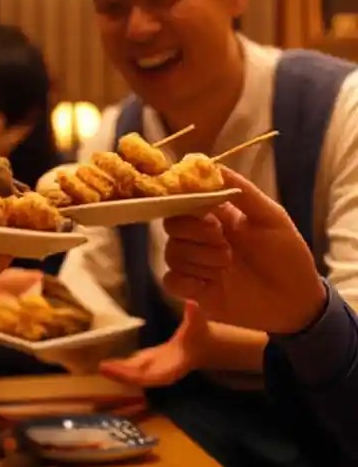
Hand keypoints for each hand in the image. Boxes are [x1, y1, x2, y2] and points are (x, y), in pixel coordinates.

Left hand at [99, 300, 209, 386]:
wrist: (206, 345)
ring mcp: (155, 368)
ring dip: (119, 372)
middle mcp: (164, 371)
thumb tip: (192, 302)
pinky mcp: (149, 363)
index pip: (157, 375)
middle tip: (103, 368)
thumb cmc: (202, 335)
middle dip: (124, 375)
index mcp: (176, 365)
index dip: (142, 376)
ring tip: (101, 368)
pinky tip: (106, 366)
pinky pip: (133, 367)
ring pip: (135, 374)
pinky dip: (121, 367)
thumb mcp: (199, 324)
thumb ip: (195, 315)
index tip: (127, 374)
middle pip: (142, 377)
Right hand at [161, 167, 327, 333]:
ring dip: (200, 257)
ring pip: (172, 252)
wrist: (296, 301)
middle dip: (194, 230)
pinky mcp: (193, 290)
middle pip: (172, 225)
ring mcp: (195, 265)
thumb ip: (242, 191)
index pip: (183, 200)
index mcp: (216, 216)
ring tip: (228, 264)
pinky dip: (187, 280)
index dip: (182, 198)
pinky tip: (210, 282)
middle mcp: (201, 238)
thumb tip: (211, 165)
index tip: (195, 203)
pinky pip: (170, 280)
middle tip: (221, 238)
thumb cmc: (287, 255)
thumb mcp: (271, 217)